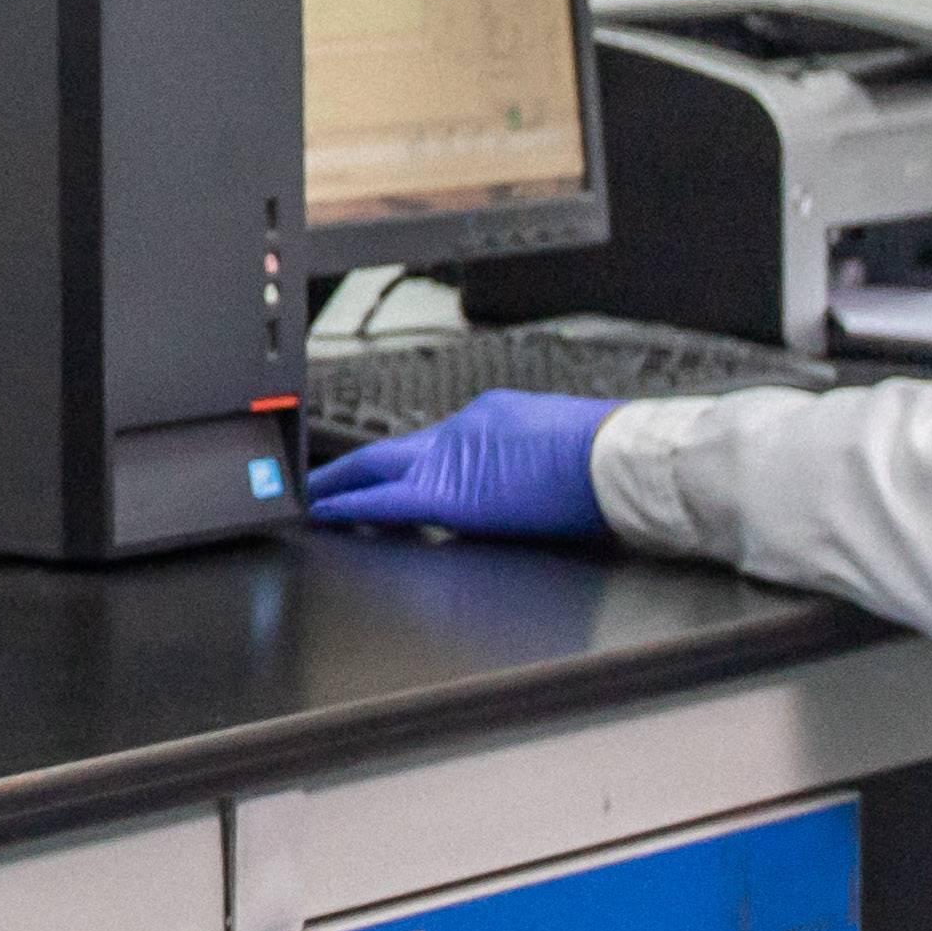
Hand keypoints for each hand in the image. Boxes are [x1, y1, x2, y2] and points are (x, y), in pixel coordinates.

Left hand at [306, 389, 614, 543]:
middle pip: (391, 446)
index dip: (405, 457)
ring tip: (312, 497)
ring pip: (376, 470)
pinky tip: (322, 514)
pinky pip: (382, 501)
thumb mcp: (558, 441)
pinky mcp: (448, 495)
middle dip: (351, 462)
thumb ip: (525, 458)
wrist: (620, 459)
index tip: (386, 468)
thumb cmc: (609, 459)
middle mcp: (462, 429)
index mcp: (493, 416)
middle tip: (317, 472)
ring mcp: (451, 458)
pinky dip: (348, 506)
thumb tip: (525, 479)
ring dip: (341, 485)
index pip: (436, 441)